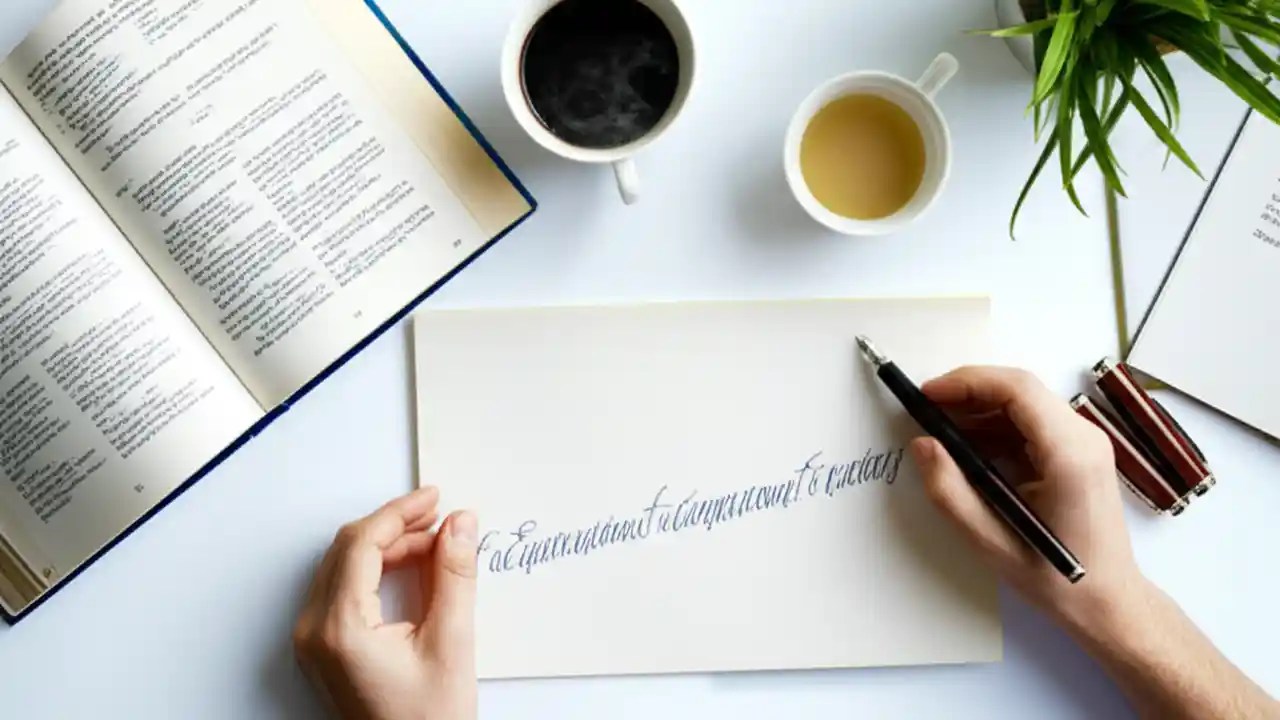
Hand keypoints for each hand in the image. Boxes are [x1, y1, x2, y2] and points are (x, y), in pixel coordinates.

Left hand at [293, 487, 478, 719]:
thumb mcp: (451, 644)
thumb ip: (455, 576)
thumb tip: (460, 525)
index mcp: (338, 629)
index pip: (361, 545)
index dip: (400, 512)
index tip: (433, 498)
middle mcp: (314, 632)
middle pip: (348, 550)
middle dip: (395, 526)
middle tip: (440, 518)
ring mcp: (314, 642)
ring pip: (344, 566)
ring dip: (387, 547)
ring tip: (434, 543)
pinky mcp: (323, 649)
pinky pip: (343, 589)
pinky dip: (376, 570)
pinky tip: (412, 567)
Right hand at [909, 366, 1143, 628]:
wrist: (1109, 601)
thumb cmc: (1055, 578)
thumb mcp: (991, 540)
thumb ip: (951, 490)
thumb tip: (923, 444)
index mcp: (1069, 454)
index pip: (1018, 390)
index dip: (967, 382)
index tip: (927, 395)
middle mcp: (1085, 438)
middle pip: (1021, 390)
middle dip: (969, 392)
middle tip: (927, 410)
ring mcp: (1086, 444)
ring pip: (1026, 404)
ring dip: (981, 410)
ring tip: (942, 432)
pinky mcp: (1080, 454)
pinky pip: (1034, 424)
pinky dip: (998, 427)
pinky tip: (970, 449)